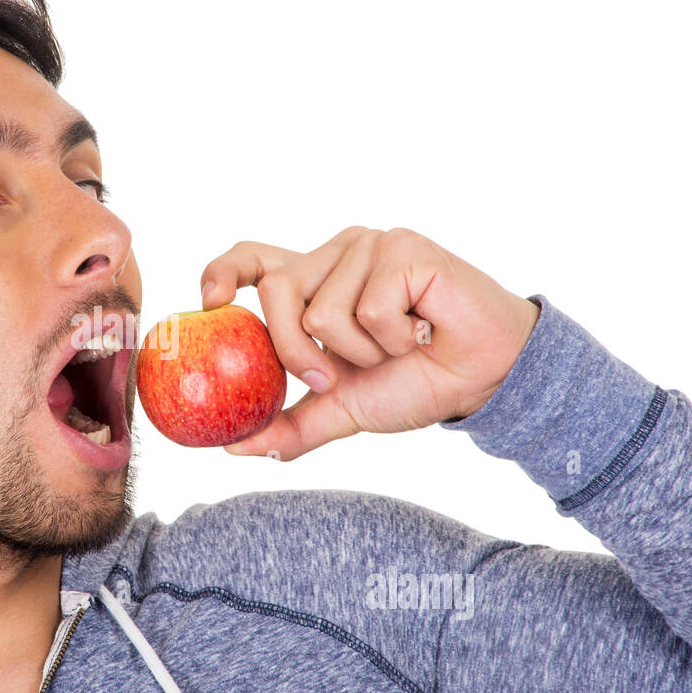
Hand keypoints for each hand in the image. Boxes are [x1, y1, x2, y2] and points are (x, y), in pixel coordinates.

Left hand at [199, 227, 539, 459]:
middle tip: (334, 376)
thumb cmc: (416, 382)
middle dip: (297, 351)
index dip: (223, 272)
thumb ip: (290, 425)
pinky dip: (394, 337)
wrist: (484, 379)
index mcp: (314, 284)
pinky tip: (422, 329)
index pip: (253, 260)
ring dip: (360, 352)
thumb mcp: (343, 410)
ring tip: (397, 346)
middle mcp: (335, 256)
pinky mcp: (402, 247)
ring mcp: (368, 246)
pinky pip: (369, 306)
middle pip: (276, 292)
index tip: (207, 302)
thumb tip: (232, 446)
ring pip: (322, 309)